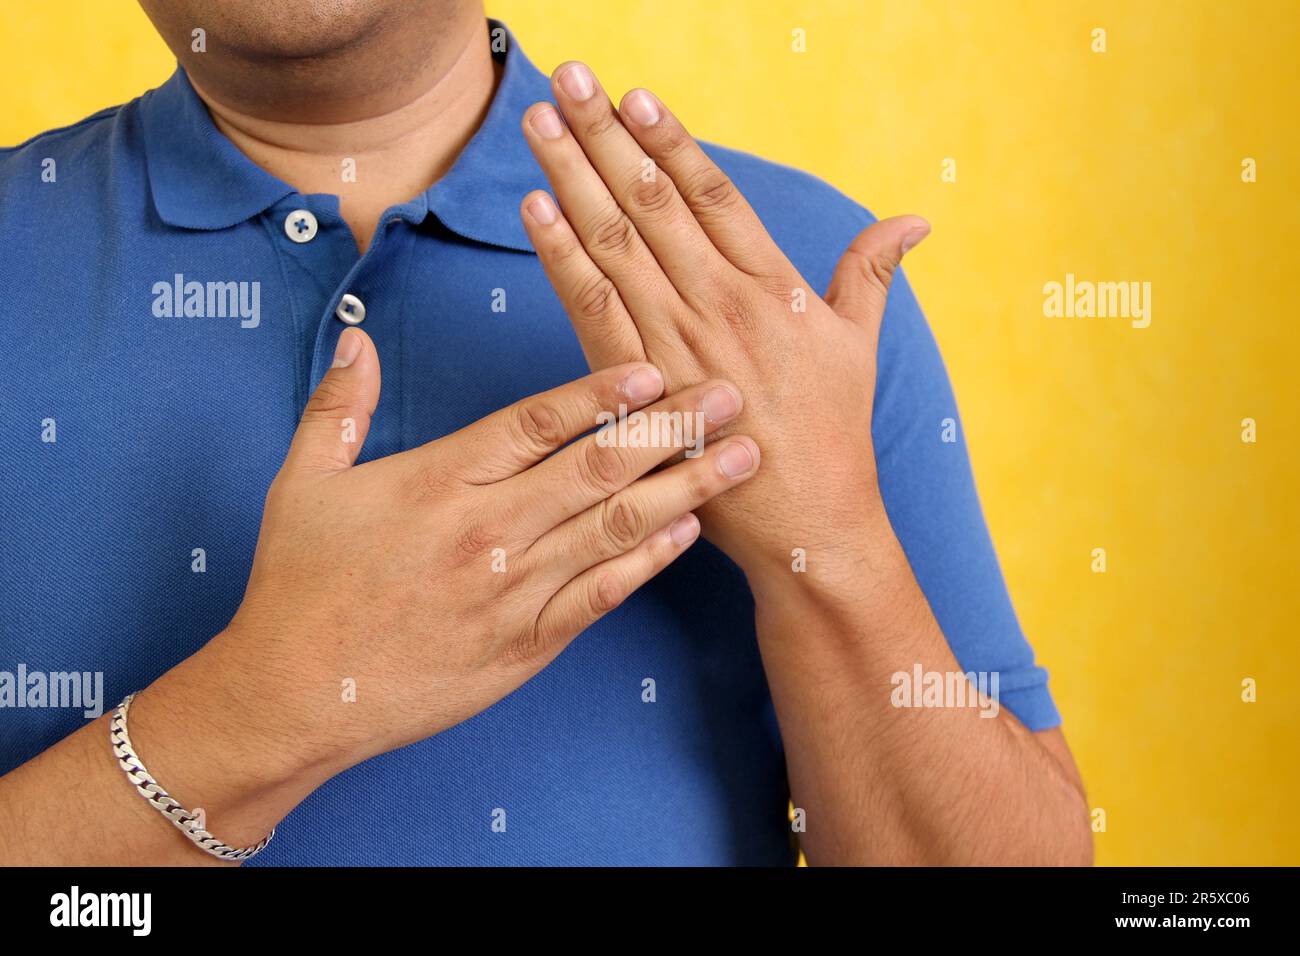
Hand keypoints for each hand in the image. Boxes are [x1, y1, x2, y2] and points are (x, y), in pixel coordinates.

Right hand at [212, 327, 758, 774]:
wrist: (295, 694)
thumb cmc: (299, 586)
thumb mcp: (303, 484)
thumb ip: (337, 406)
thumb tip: (356, 339)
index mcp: (439, 481)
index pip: (539, 422)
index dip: (605, 391)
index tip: (659, 366)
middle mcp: (488, 531)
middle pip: (597, 468)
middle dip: (674, 429)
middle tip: (733, 398)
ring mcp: (512, 591)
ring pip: (614, 528)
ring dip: (685, 489)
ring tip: (740, 461)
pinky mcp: (526, 644)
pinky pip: (601, 596)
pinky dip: (648, 563)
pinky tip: (689, 534)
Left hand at [518, 62, 928, 584]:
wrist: (810, 523)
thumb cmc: (834, 434)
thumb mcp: (860, 344)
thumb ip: (872, 272)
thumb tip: (915, 220)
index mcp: (770, 285)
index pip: (710, 194)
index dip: (670, 139)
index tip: (635, 94)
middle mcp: (718, 302)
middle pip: (650, 201)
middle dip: (604, 134)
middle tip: (565, 77)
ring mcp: (676, 343)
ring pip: (614, 243)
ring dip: (571, 176)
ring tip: (538, 121)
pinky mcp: (642, 387)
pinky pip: (593, 310)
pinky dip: (561, 258)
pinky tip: (535, 209)